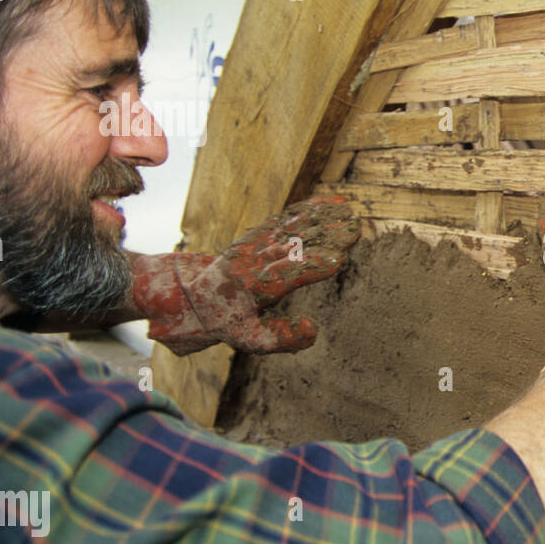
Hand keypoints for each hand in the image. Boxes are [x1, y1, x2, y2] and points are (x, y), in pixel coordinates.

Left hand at [132, 195, 360, 355]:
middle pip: (294, 245)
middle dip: (324, 236)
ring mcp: (256, 245)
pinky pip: (284, 219)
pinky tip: (329, 204)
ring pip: (290, 227)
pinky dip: (306, 210)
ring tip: (348, 210)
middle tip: (354, 228)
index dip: (311, 267)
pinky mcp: (257, 235)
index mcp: (253, 288)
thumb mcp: (250, 339)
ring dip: (319, 218)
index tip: (338, 259)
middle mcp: (254, 261)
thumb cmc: (226, 321)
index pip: (286, 275)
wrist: (191, 295)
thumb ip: (281, 338)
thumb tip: (314, 329)